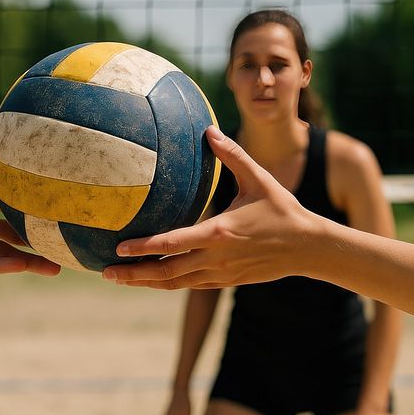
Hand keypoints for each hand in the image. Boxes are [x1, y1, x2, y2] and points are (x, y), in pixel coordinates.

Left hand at [0, 116, 60, 275]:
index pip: (16, 201)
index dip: (38, 203)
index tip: (63, 201)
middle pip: (19, 232)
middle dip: (42, 238)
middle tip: (70, 241)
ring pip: (8, 254)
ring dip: (31, 261)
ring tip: (56, 267)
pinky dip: (3, 265)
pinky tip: (21, 265)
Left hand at [102, 126, 323, 288]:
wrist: (308, 248)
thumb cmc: (282, 209)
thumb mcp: (259, 179)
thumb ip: (232, 154)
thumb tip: (209, 129)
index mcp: (219, 233)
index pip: (173, 243)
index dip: (144, 248)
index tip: (119, 248)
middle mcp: (216, 258)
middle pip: (166, 272)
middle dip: (134, 274)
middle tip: (106, 272)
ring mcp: (220, 274)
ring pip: (175, 283)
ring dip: (145, 283)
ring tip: (119, 279)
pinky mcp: (225, 282)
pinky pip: (189, 285)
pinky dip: (166, 283)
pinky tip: (149, 279)